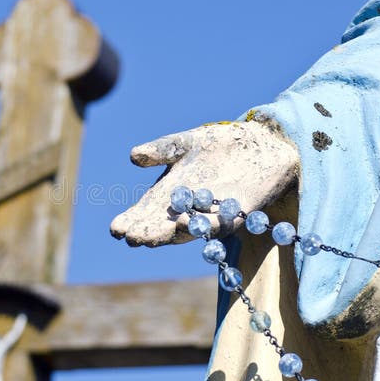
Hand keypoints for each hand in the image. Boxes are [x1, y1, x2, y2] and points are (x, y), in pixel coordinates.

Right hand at [110, 121, 297, 246]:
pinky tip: (187, 224)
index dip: (132, 220)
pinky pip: (219, 223)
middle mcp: (189, 208)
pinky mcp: (238, 213)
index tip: (116, 228)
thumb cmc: (221, 144)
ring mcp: (212, 213)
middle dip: (147, 231)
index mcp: (171, 193)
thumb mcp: (185, 142)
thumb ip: (161, 150)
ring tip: (148, 238)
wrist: (263, 143)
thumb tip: (133, 156)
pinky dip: (203, 225)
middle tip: (130, 236)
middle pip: (163, 225)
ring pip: (187, 229)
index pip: (147, 211)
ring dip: (168, 234)